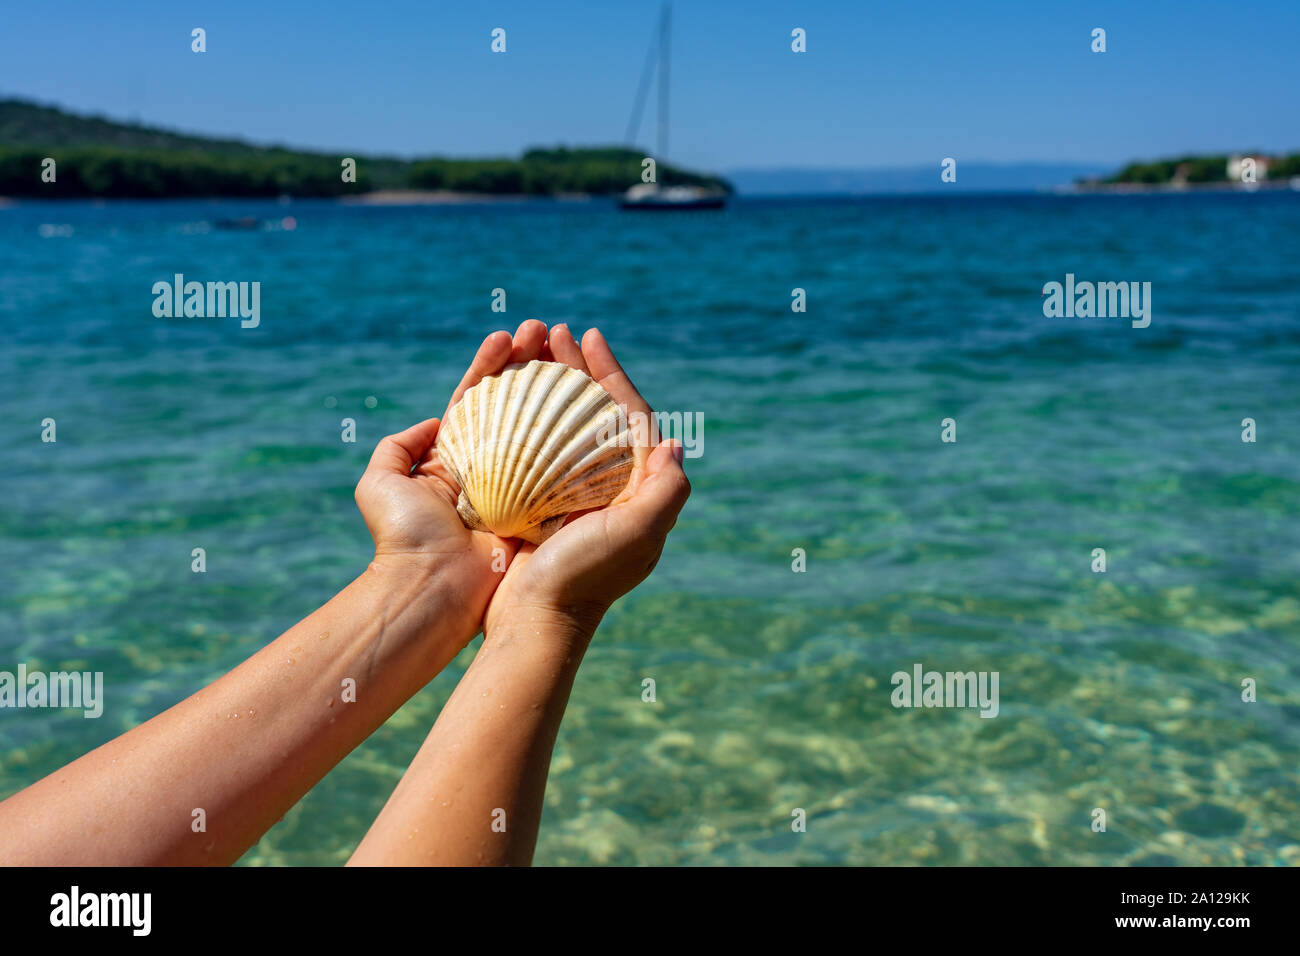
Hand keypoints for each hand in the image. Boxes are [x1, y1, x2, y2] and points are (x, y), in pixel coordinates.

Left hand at [353, 320, 553, 627]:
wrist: (432, 587)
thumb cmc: (404, 536)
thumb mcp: (381, 481)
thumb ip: (398, 445)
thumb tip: (435, 424)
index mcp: (452, 459)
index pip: (474, 400)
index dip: (490, 366)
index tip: (507, 336)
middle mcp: (488, 469)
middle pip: (511, 404)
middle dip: (527, 364)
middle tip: (544, 330)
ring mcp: (516, 486)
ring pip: (537, 424)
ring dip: (550, 383)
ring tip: (563, 346)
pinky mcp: (539, 504)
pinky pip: (560, 461)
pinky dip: (571, 428)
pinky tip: (583, 396)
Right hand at [484, 326, 690, 635]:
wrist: (535, 624)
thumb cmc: (584, 579)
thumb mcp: (636, 535)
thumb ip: (665, 491)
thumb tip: (674, 444)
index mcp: (636, 488)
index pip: (629, 416)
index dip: (612, 373)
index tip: (589, 337)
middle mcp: (608, 488)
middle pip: (594, 413)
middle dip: (576, 370)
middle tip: (550, 333)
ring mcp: (572, 496)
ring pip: (562, 426)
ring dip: (547, 387)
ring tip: (525, 354)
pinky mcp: (538, 506)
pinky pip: (532, 450)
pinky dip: (521, 420)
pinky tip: (501, 400)